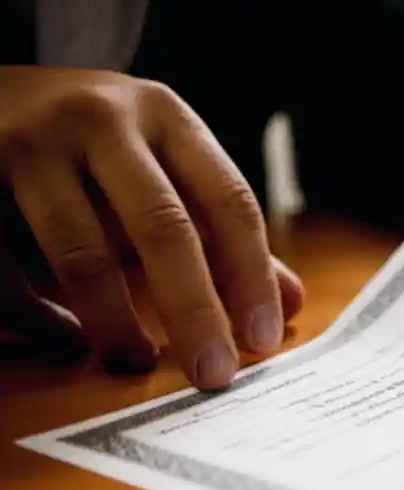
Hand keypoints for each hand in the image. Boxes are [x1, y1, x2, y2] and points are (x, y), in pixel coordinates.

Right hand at [0, 67, 303, 388]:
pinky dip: (38, 316)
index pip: (228, 199)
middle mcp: (101, 119)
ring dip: (114, 322)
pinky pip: (9, 269)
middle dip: (193, 310)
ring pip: (80, 254)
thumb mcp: (163, 163)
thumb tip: (290, 305)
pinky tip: (65, 337)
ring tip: (135, 364)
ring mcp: (29, 143)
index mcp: (165, 115)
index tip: (262, 340)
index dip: (251, 276)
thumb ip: (222, 232)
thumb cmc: (93, 141)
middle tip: (213, 375)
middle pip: (162, 227)